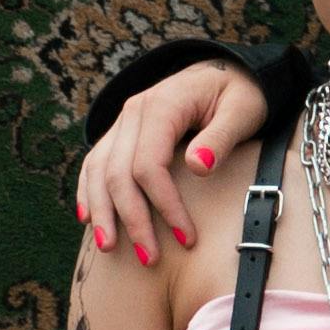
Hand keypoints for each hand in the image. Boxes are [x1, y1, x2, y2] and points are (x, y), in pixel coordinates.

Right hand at [74, 60, 264, 265]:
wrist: (224, 72)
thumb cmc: (239, 94)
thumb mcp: (242, 111)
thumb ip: (221, 137)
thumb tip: (197, 167)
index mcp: (162, 105)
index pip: (149, 165)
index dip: (164, 205)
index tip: (185, 238)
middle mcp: (133, 112)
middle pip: (119, 173)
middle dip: (132, 219)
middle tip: (149, 258)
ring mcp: (123, 122)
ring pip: (98, 170)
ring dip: (102, 211)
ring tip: (109, 248)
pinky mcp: (121, 133)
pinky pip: (94, 163)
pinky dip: (88, 191)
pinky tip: (87, 218)